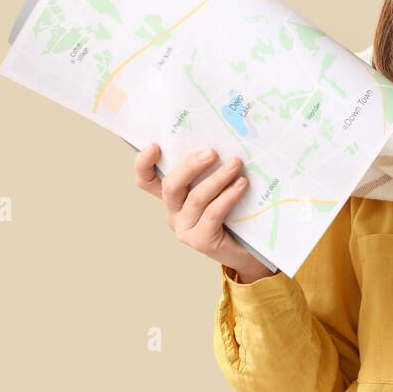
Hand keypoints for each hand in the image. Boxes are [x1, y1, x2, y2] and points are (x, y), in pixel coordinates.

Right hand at [133, 142, 271, 281]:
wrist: (248, 250)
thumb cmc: (235, 213)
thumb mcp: (219, 188)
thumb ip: (212, 169)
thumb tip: (223, 140)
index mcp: (173, 196)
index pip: (147, 180)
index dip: (144, 164)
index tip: (155, 146)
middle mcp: (174, 212)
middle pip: (171, 186)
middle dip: (191, 166)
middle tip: (212, 152)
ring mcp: (185, 229)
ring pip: (196, 198)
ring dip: (217, 178)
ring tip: (236, 164)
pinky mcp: (201, 241)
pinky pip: (213, 214)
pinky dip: (228, 196)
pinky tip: (242, 184)